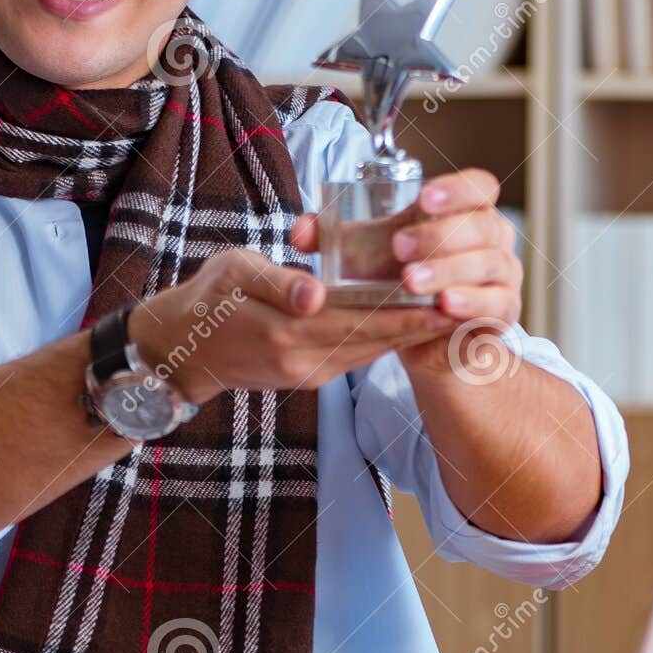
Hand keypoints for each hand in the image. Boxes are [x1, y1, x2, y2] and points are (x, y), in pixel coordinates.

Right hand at [127, 245, 458, 403]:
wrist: (182, 350)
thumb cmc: (208, 300)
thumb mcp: (234, 275)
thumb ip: (278, 282)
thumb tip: (315, 293)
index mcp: (288, 333)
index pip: (362, 319)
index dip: (406, 309)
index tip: (447, 294)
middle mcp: (305, 362)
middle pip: (376, 339)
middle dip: (422, 322)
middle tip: (469, 300)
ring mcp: (310, 374)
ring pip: (372, 351)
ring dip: (410, 333)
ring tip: (452, 310)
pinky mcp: (311, 377)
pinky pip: (357, 356)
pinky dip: (386, 340)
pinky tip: (411, 323)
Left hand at [354, 168, 522, 371]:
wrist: (427, 334)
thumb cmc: (400, 279)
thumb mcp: (369, 252)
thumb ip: (335, 237)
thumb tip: (299, 231)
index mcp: (465, 211)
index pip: (479, 186)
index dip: (456, 189)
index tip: (422, 198)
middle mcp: (491, 238)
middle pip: (483, 224)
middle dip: (438, 235)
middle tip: (399, 248)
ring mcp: (502, 274)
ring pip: (489, 263)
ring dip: (447, 270)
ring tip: (410, 281)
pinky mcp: (502, 310)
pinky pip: (496, 302)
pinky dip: (471, 302)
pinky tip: (444, 305)